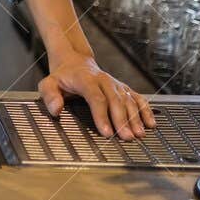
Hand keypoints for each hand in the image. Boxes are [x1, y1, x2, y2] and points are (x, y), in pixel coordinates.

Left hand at [37, 52, 155, 139]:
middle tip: (126, 137)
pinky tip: (150, 123)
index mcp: (85, 79)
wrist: (75, 62)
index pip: (96, 98)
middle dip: (122, 120)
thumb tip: (56, 110)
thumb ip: (49, 96)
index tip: (106, 132)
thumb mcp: (48, 83)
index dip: (102, 115)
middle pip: (115, 100)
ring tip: (139, 134)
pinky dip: (145, 110)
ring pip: (128, 100)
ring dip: (135, 118)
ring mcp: (115, 83)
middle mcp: (104, 80)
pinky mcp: (123, 87)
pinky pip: (137, 97)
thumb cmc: (62, 77)